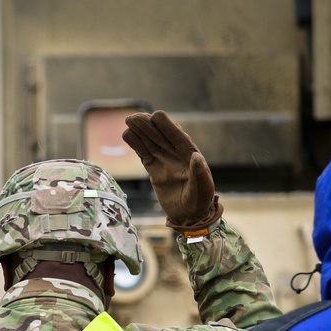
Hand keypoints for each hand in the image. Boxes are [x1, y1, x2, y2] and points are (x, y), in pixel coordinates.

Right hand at [122, 110, 222, 230]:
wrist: (188, 215)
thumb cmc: (199, 202)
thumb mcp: (202, 189)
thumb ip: (199, 174)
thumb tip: (196, 156)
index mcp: (190, 154)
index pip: (177, 136)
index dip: (167, 126)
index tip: (156, 115)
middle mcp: (176, 154)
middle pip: (161, 136)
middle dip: (149, 126)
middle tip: (135, 117)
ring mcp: (164, 160)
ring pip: (150, 142)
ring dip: (140, 131)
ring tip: (129, 120)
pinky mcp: (154, 169)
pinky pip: (143, 154)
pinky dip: (136, 145)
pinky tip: (127, 135)